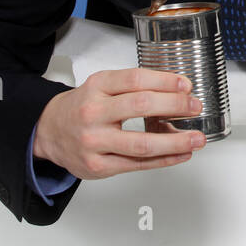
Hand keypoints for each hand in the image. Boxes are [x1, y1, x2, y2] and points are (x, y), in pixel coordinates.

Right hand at [33, 68, 205, 179]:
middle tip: (194, 107)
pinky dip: (164, 160)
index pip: (135, 79)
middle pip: (141, 106)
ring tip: (196, 139)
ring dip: (176, 141)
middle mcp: (94, 113)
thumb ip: (133, 87)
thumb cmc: (82, 107)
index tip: (186, 85)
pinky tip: (180, 154)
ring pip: (142, 143)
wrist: (50, 131)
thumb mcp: (101, 86)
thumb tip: (176, 92)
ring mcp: (95, 142)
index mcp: (97, 87)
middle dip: (175, 106)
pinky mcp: (98, 166)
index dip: (165, 81)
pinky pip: (137, 164)